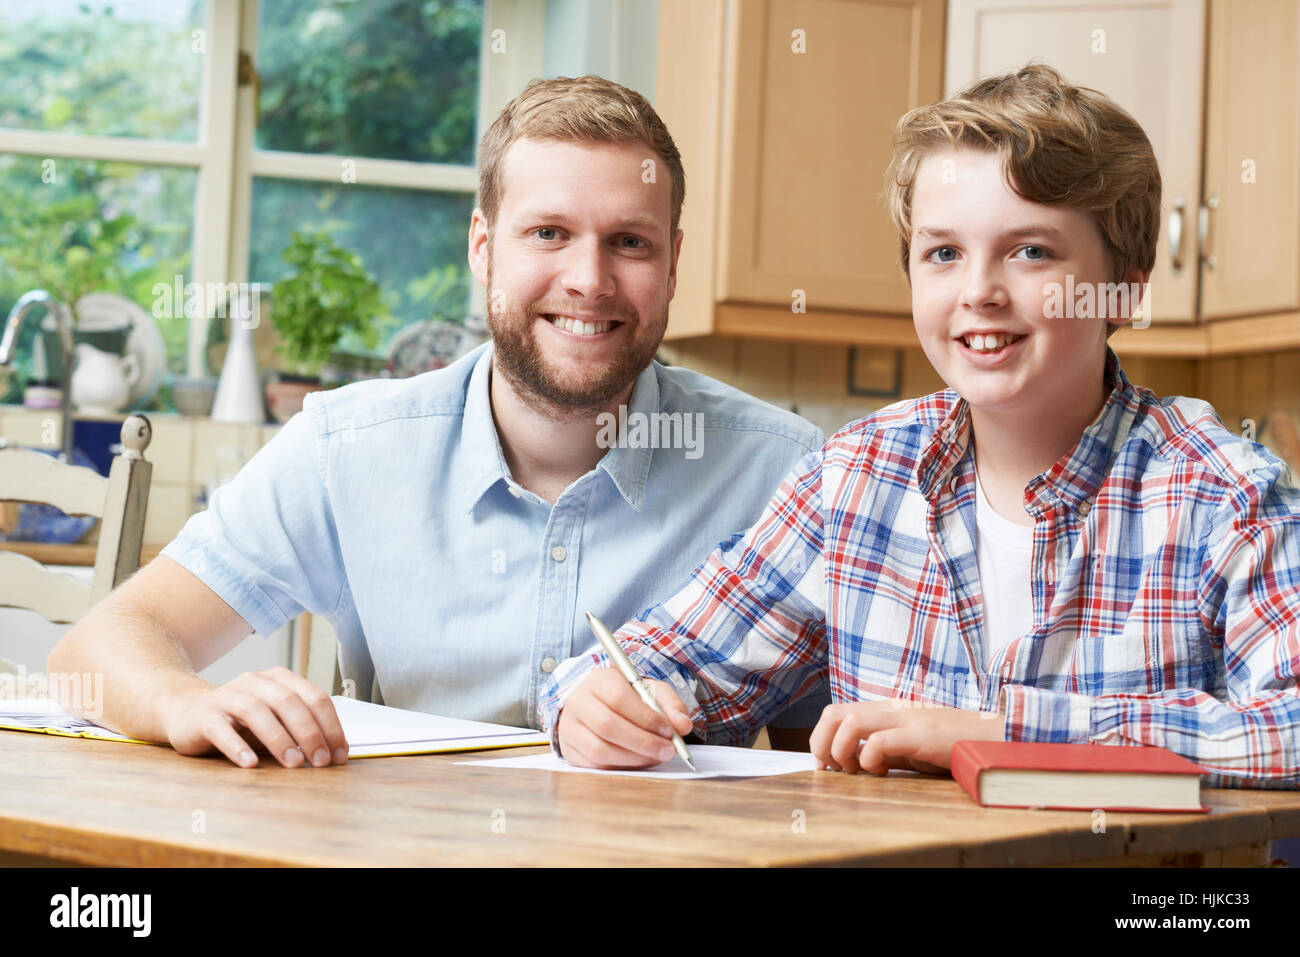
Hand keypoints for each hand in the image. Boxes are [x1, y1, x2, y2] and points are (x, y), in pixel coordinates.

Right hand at [161, 666, 348, 768]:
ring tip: (293, 763)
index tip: (339, 755)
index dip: (331, 726)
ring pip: (256, 711)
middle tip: (321, 761)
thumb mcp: (276, 720)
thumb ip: (302, 730)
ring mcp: (228, 696)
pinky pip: (221, 729)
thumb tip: (337, 753)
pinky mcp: (204, 716)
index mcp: (280, 680)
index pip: (314, 697)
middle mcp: (255, 682)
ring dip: (279, 739)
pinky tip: (250, 764)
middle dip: (310, 733)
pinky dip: (238, 746)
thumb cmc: (241, 722)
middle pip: (288, 702)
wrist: (187, 713)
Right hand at [556, 668, 693, 768]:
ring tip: (656, 757)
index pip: (618, 697)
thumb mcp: (650, 691)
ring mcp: (570, 728)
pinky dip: (620, 767)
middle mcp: (578, 702)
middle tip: (668, 751)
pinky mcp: (570, 750)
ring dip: (634, 758)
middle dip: (643, 742)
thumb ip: (670, 705)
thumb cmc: (626, 698)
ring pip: (600, 749)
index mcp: (598, 680)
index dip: (645, 716)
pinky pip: (595, 765)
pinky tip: (638, 762)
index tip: (668, 730)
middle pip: (608, 725)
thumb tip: (683, 725)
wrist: (595, 705)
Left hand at [809, 700, 1005, 774]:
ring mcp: (905, 719)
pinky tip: (883, 772)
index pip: (835, 712)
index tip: (825, 766)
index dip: (819, 738)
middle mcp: (890, 709)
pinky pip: (880, 741)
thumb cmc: (950, 743)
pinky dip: (870, 759)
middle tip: (835, 769)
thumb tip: (852, 763)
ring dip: (843, 750)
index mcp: (884, 710)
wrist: (992, 737)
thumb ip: (882, 749)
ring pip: (850, 721)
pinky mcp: (920, 734)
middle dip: (821, 743)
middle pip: (834, 713)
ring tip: (858, 770)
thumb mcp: (908, 746)